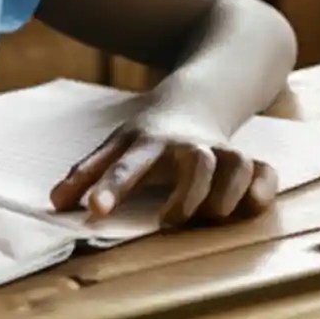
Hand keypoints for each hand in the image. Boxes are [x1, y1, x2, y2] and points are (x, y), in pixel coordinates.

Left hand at [49, 109, 277, 227]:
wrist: (197, 98)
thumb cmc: (149, 134)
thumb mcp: (115, 145)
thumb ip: (86, 174)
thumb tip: (55, 203)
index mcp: (146, 143)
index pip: (126, 166)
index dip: (110, 188)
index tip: (96, 210)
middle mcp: (187, 146)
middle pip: (196, 164)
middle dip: (187, 195)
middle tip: (169, 220)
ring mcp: (220, 151)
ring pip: (235, 166)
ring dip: (226, 195)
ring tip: (209, 217)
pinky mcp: (246, 161)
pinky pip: (264, 173)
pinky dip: (262, 190)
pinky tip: (250, 206)